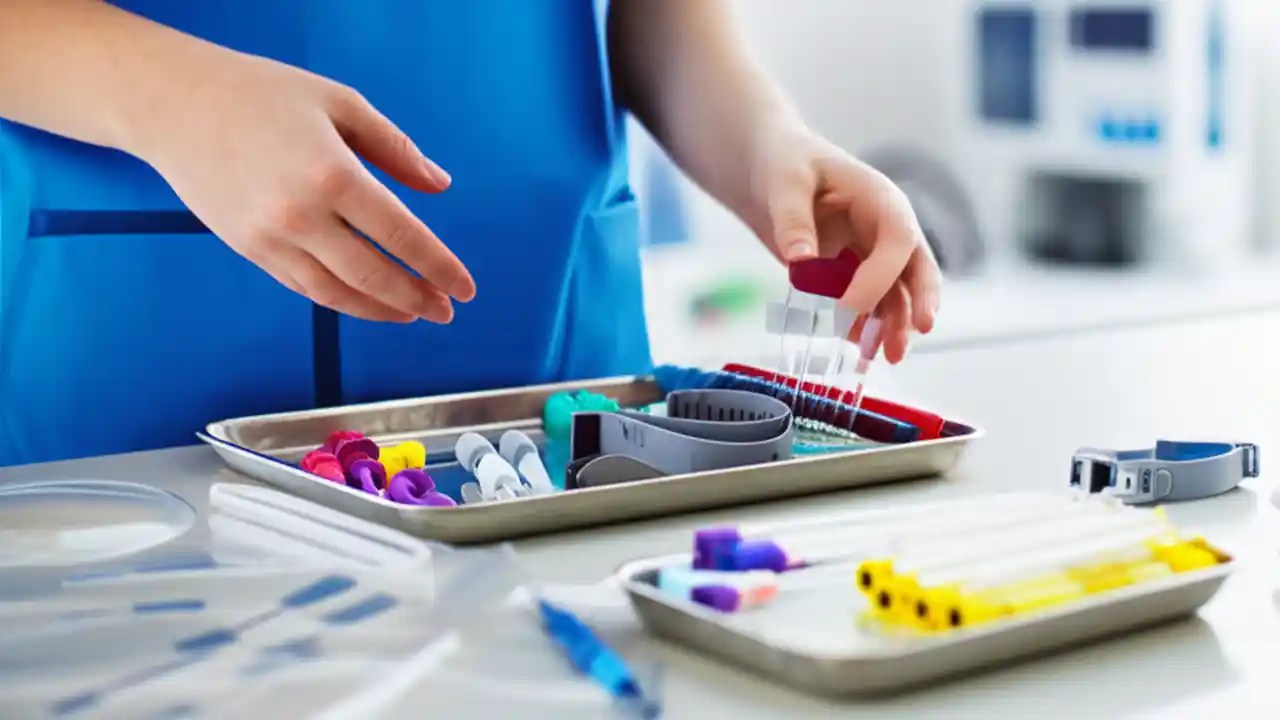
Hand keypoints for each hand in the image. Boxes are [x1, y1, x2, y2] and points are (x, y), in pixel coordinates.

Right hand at [131, 49, 473, 322]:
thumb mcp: (340, 102)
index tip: (464, 287)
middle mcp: (300, 215)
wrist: (174, 105)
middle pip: (373, 275)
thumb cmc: (262, 94)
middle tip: (446, 311)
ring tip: (414, 313)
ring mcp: (270, 238)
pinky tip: (367, 301)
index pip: (401, 235)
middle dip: (417, 299)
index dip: (438, 266)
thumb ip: (395, 148)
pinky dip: (341, 300)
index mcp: (332, 174)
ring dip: (381, 310)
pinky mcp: (249, 249)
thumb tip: (438, 185)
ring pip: (337, 293)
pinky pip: (304, 287)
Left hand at [742, 123, 940, 362]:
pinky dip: (865, 327)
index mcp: (880, 200)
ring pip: (896, 293)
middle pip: (916, 269)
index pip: (898, 240)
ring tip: (885, 357)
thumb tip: (800, 262)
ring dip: (893, 325)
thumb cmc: (784, 164)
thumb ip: (793, 221)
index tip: (849, 307)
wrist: (766, 168)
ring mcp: (871, 253)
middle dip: (917, 304)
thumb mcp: (784, 184)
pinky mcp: (851, 273)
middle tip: (914, 336)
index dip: (882, 275)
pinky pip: (868, 303)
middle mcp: (884, 229)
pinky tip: (858, 349)